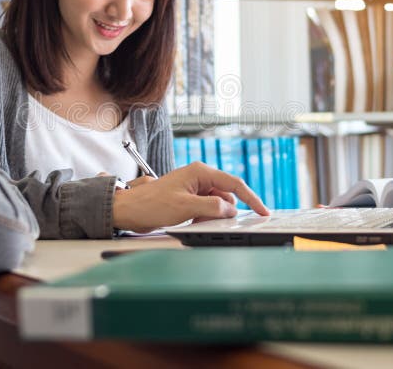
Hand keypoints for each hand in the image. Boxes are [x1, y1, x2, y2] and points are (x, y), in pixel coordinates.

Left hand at [112, 162, 269, 232]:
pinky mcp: (189, 198)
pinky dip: (204, 217)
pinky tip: (190, 221)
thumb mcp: (186, 207)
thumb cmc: (151, 204)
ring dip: (212, 215)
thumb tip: (231, 210)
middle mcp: (199, 177)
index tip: (263, 211)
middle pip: (226, 195)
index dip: (252, 198)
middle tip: (207, 220)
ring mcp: (194, 188)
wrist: (129, 210)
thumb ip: (212, 207)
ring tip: (192, 220)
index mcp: (200, 172)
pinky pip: (206, 208)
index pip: (235, 183)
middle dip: (224, 211)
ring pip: (217, 203)